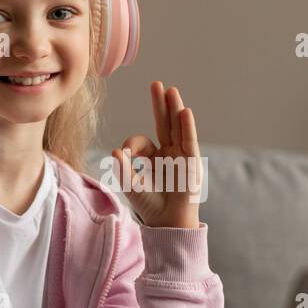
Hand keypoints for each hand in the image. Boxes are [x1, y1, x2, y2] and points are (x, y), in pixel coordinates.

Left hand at [112, 81, 203, 228]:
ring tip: (171, 90)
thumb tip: (115, 150)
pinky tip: (184, 112)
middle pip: (164, 123)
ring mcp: (181, 155)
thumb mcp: (130, 186)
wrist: (167, 223)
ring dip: (174, 108)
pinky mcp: (191, 162)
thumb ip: (122, 169)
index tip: (126, 153)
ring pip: (177, 127)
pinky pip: (189, 140)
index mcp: (153, 157)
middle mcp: (168, 152)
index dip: (133, 144)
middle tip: (157, 84)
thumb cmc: (149, 206)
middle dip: (160, 104)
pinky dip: (187, 126)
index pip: (143, 141)